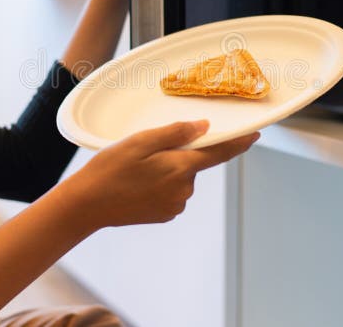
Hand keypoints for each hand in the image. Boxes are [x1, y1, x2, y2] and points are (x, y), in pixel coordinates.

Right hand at [59, 120, 258, 229]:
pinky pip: (171, 191)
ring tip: (135, 170)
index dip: (238, 143)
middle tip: (145, 152)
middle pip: (193, 163)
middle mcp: (184, 189)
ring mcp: (175, 204)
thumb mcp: (140, 142)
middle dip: (178, 153)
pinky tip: (137, 184)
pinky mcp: (165, 214)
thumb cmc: (110, 169)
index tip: (255, 135)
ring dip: (166, 169)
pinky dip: (159, 184)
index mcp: (180, 167)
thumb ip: (176, 133)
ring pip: (180, 177)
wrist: (87, 205)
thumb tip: (204, 128)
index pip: (219, 153)